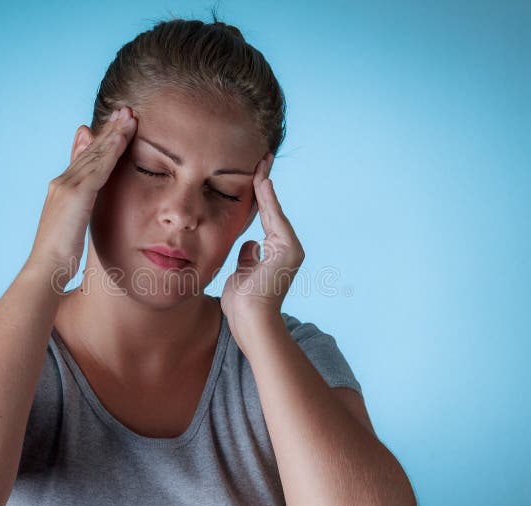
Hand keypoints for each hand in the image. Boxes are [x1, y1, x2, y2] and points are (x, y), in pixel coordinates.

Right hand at [26, 107, 136, 284]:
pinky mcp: (77, 194)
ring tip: (129, 116)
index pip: (82, 160)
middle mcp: (62, 183)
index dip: (97, 142)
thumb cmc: (59, 258)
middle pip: (89, 151)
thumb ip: (80, 217)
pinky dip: (111, 151)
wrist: (46, 267)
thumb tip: (84, 216)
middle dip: (108, 131)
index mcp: (61, 191)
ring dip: (113, 134)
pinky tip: (123, 138)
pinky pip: (99, 168)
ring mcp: (68, 186)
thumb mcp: (72, 231)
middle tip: (124, 112)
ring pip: (95, 154)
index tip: (110, 128)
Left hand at [221, 153, 304, 321]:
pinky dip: (267, 199)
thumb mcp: (241, 274)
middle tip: (262, 159)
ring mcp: (289, 248)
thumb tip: (249, 244)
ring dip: (265, 185)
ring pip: (273, 210)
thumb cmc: (243, 305)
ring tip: (260, 162)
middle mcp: (286, 247)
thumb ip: (248, 257)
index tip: (255, 174)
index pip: (265, 217)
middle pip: (271, 209)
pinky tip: (260, 181)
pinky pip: (274, 218)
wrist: (251, 322)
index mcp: (275, 253)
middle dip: (264, 183)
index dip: (260, 195)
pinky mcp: (288, 249)